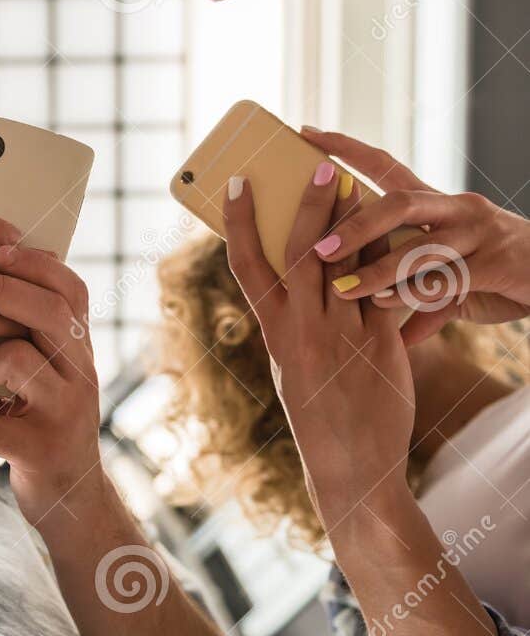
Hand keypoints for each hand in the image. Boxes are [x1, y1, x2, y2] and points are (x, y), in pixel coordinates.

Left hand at [0, 246, 101, 525]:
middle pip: (48, 313)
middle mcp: (81, 374)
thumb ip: (22, 333)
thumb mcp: (42, 373)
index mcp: (78, 349)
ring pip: (20, 362)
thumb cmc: (38, 424)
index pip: (68, 289)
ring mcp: (67, 414)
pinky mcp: (45, 453)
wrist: (69, 501)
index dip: (34, 265)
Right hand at [223, 162, 414, 531]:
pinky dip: (390, 259)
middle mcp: (304, 332)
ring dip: (355, 222)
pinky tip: (393, 235)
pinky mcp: (383, 346)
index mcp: (273, 334)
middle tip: (322, 168)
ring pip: (350, 265)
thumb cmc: (315, 413)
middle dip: (313, 206)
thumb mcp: (289, 363)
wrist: (353, 466)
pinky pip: (386, 291)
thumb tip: (301, 267)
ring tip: (358, 188)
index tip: (241, 183)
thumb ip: (293, 317)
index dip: (241, 221)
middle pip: (306, 253)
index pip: (248, 266)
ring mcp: (345, 338)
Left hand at [301, 128, 529, 341]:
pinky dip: (414, 294)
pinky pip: (446, 278)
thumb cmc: (508, 278)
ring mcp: (478, 233)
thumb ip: (427, 302)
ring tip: (344, 288)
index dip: (348, 149)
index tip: (308, 134)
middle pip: (398, 202)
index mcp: (441, 205)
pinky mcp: (495, 262)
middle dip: (355, 224)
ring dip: (378, 271)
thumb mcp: (461, 287)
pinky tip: (387, 305)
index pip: (387, 166)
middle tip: (319, 246)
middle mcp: (458, 209)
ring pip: (418, 246)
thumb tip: (398, 333)